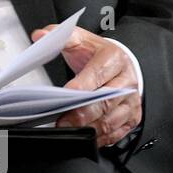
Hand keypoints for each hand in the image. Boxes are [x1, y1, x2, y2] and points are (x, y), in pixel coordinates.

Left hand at [30, 25, 141, 146]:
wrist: (120, 62)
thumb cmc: (97, 53)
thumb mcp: (79, 38)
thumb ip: (58, 35)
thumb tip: (40, 35)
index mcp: (114, 59)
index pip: (97, 75)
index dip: (81, 87)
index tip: (64, 96)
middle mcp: (127, 80)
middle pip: (105, 102)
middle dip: (82, 114)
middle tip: (62, 122)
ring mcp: (131, 100)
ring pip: (112, 119)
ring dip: (90, 128)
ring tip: (70, 131)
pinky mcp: (132, 115)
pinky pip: (118, 131)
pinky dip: (101, 137)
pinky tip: (86, 136)